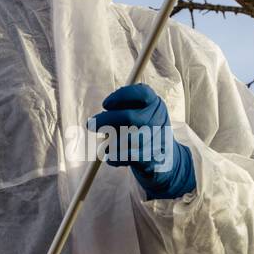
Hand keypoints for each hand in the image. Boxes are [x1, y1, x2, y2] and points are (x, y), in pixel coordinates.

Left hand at [88, 83, 196, 199]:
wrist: (163, 160)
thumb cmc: (142, 131)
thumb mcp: (138, 113)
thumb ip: (121, 109)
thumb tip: (100, 116)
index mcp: (155, 104)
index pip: (142, 93)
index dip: (121, 96)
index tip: (104, 104)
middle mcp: (159, 120)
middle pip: (129, 118)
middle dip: (105, 120)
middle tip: (90, 124)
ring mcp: (157, 141)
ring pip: (126, 140)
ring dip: (109, 142)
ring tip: (105, 145)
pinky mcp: (151, 160)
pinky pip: (127, 157)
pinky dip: (113, 157)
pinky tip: (110, 158)